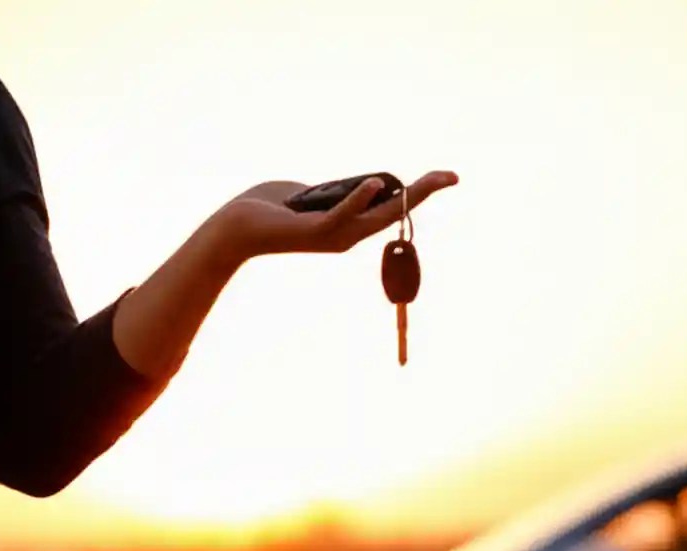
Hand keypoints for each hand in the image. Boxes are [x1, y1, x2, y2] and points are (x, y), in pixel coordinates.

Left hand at [210, 171, 458, 260]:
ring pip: (376, 217)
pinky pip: (342, 215)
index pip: (390, 208)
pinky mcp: (315, 233)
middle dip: (424, 193)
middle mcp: (347, 236)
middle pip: (393, 213)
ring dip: (405, 197)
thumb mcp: (310, 194)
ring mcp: (333, 237)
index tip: (443, 178)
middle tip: (451, 177)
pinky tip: (377, 184)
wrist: (235, 227)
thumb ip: (332, 192)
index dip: (416, 193)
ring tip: (429, 181)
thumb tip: (351, 186)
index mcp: (348, 227)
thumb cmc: (267, 208)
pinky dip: (359, 199)